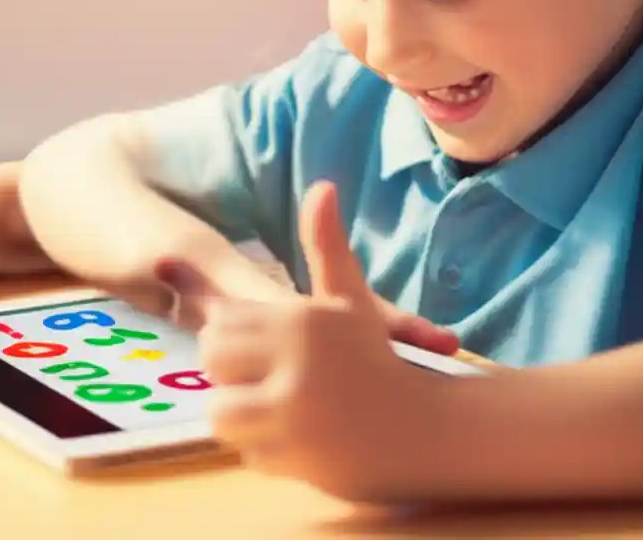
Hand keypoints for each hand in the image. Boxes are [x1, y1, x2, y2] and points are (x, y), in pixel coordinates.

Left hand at [197, 182, 451, 500]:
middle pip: (213, 366)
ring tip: (281, 414)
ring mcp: (292, 413)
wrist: (429, 430)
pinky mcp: (295, 457)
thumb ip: (326, 247)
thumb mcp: (352, 301)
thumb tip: (322, 185)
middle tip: (269, 383)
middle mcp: (292, 362)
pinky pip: (249, 453)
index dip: (234, 340)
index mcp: (300, 320)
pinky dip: (269, 452)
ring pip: (222, 413)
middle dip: (233, 376)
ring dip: (245, 417)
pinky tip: (301, 443)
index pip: (220, 324)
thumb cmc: (382, 361)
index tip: (263, 351)